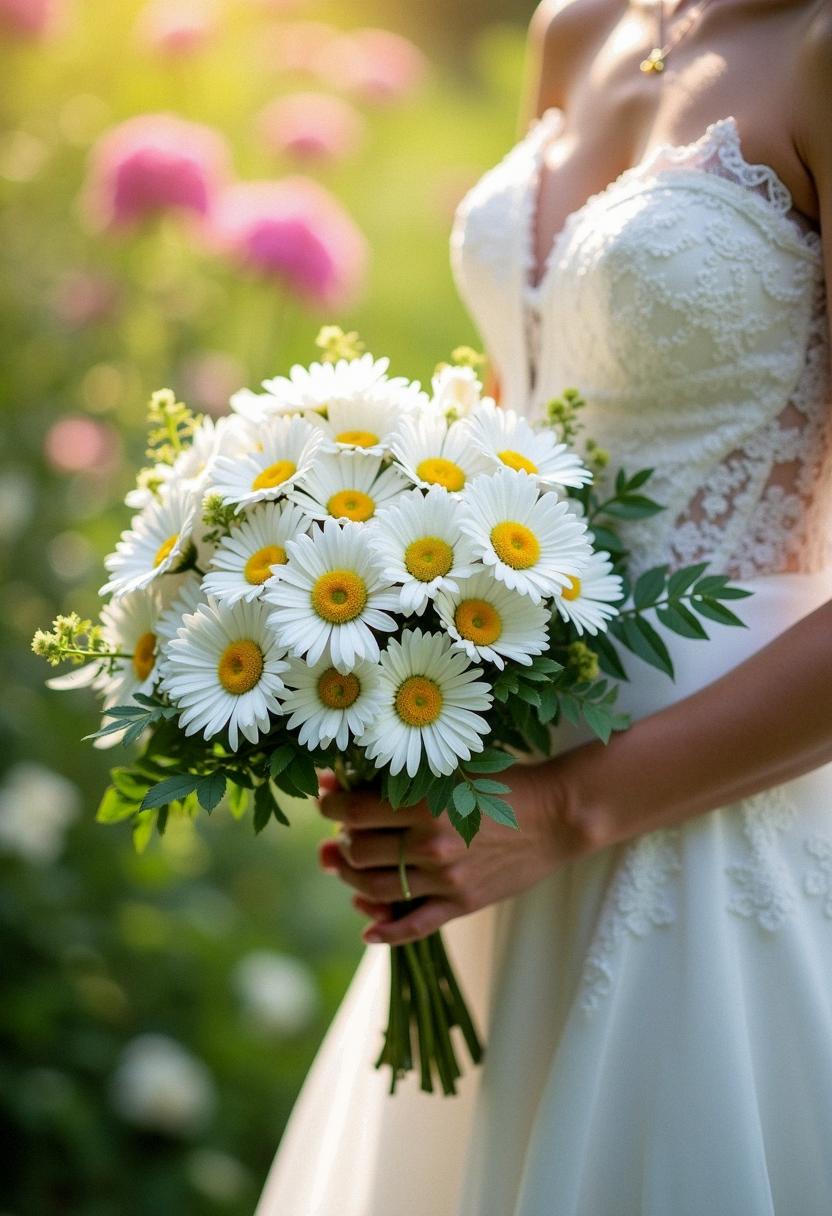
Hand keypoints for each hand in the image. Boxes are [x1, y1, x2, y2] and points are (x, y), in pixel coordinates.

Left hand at [316, 761, 594, 945]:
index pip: (353, 812)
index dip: (330, 804)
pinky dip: (385, 932)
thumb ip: (402, 777)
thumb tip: (341, 780)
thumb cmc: (504, 782)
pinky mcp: (463, 903)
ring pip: (374, 891)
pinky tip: (368, 930)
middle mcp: (432, 845)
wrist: (557, 814)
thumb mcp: (452, 770)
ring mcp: (446, 879)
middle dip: (341, 841)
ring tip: (351, 865)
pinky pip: (414, 927)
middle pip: (357, 853)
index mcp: (426, 804)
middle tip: (344, 831)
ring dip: (351, 879)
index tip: (327, 797)